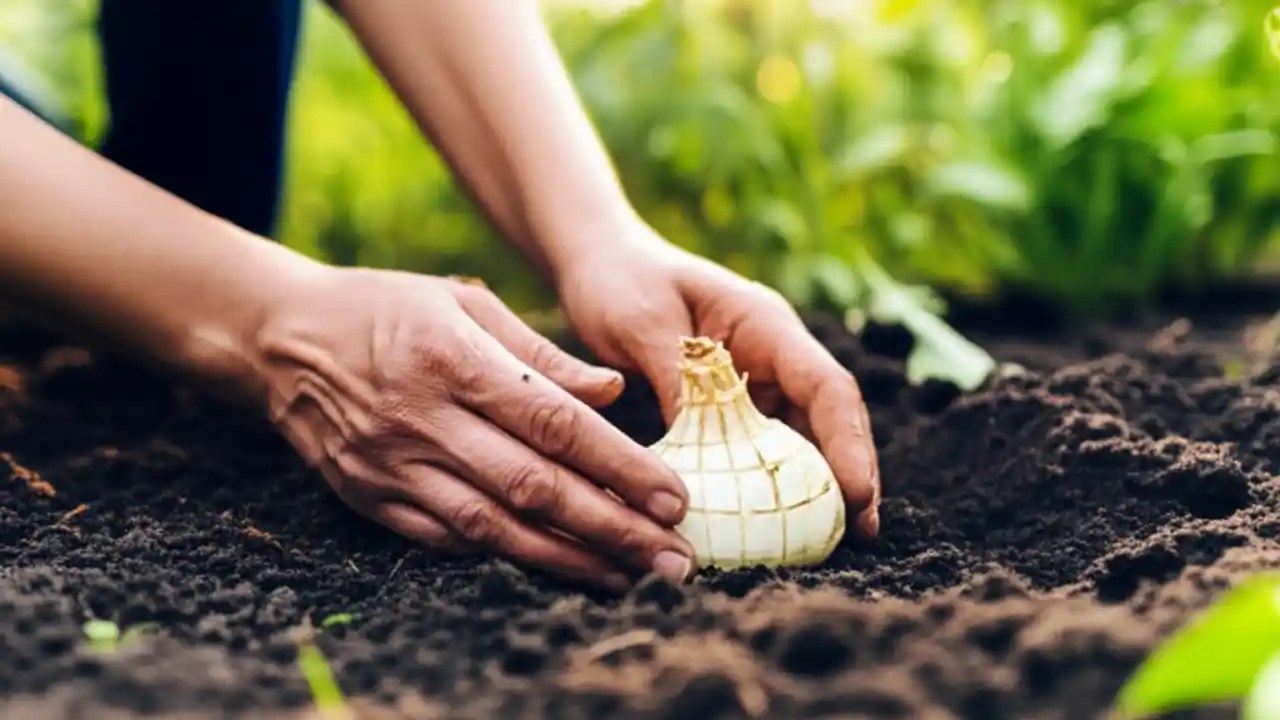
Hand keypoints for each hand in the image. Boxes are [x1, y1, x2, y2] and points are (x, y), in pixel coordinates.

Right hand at [247, 267, 694, 590]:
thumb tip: (612, 393)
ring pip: (494, 529)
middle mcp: (424, 420)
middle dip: (612, 528)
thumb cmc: (385, 310)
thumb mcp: (462, 302)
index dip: (618, 466)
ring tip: (628, 578)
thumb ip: (540, 351)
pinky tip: (555, 568)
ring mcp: (393, 467)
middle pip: (534, 486)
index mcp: (454, 359)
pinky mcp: (372, 500)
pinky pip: (447, 541)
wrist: (280, 340)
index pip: (554, 423)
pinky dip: (504, 557)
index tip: (673, 497)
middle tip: (672, 558)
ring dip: (568, 559)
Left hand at [556, 226, 880, 537]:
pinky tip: (776, 527)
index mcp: (766, 324)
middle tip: (861, 536)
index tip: (857, 496)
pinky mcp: (734, 405)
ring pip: (805, 438)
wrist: (599, 265)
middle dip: (852, 475)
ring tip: (835, 546)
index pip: (826, 386)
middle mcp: (774, 354)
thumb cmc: (620, 283)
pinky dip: (773, 485)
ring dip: (820, 488)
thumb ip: (678, 383)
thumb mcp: (643, 327)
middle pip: (831, 419)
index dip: (848, 443)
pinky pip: (764, 448)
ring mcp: (758, 380)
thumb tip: (705, 456)